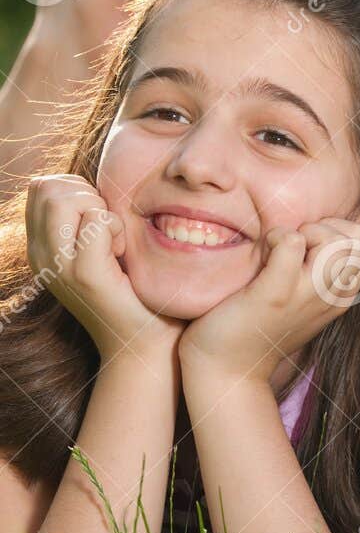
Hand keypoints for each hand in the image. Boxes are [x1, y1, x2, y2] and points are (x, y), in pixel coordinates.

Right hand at [25, 174, 182, 361]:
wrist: (145, 346)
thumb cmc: (135, 296)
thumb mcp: (102, 252)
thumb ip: (87, 221)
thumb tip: (92, 187)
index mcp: (42, 248)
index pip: (41, 186)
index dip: (77, 190)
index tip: (101, 223)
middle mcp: (41, 256)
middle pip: (47, 186)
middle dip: (87, 194)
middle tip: (110, 230)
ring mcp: (59, 266)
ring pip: (65, 198)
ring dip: (100, 209)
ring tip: (115, 242)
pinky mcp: (86, 275)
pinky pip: (96, 222)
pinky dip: (116, 227)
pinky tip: (124, 254)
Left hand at [179, 218, 359, 382]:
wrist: (230, 369)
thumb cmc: (262, 326)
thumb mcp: (305, 298)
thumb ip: (325, 270)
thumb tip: (337, 235)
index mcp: (343, 296)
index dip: (346, 229)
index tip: (315, 241)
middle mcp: (333, 296)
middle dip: (330, 226)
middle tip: (298, 242)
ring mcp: (307, 296)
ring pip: (335, 241)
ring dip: (307, 230)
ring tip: (282, 246)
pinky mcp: (276, 294)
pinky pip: (292, 243)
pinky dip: (278, 236)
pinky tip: (264, 251)